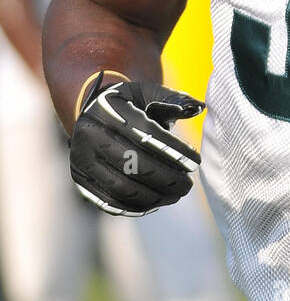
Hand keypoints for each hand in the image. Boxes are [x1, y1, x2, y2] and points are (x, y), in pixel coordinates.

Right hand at [70, 73, 203, 216]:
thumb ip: (172, 99)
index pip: (145, 135)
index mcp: (107, 108)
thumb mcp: (148, 93)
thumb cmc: (130, 103)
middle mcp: (89, 133)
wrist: (94, 113)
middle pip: (133, 164)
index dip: (173, 152)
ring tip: (176, 194)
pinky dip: (136, 206)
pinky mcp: (80, 179)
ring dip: (154, 196)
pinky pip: (110, 201)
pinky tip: (157, 202)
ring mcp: (81, 158)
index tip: (195, 163)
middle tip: (188, 184)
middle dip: (166, 178)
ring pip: (122, 187)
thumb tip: (198, 108)